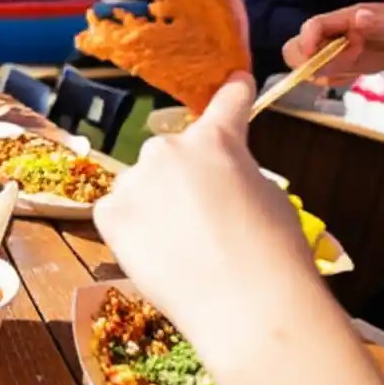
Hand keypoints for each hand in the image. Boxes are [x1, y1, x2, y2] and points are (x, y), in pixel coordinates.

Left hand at [93, 73, 315, 344]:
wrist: (246, 304)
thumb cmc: (273, 253)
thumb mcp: (269, 196)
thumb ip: (236, 174)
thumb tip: (220, 180)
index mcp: (217, 140)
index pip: (226, 105)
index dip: (233, 94)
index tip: (235, 80)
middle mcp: (169, 149)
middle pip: (171, 155)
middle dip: (183, 179)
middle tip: (205, 221)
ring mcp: (134, 179)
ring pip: (141, 187)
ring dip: (155, 206)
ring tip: (184, 248)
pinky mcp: (109, 213)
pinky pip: (118, 213)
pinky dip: (132, 230)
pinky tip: (158, 255)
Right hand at [282, 4, 383, 84]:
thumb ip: (378, 22)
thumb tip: (358, 18)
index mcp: (344, 18)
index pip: (313, 26)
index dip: (305, 41)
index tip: (309, 59)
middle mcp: (333, 34)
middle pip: (296, 46)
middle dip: (301, 61)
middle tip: (323, 73)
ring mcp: (335, 50)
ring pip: (306, 64)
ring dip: (318, 74)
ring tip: (350, 73)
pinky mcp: (341, 65)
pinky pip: (324, 76)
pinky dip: (333, 80)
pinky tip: (356, 75)